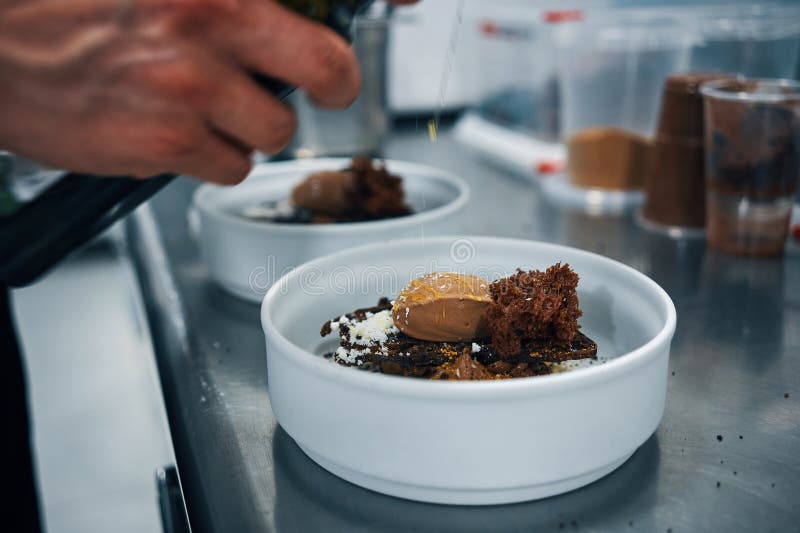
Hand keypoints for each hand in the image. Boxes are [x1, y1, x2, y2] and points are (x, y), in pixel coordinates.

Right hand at [0, 0, 415, 183]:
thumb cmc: (76, 13)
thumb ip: (233, 3)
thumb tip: (295, 16)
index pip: (322, 3)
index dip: (376, 7)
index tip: (404, 10)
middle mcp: (209, 24)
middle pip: (328, 73)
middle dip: (330, 86)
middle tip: (320, 87)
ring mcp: (190, 87)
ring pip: (275, 132)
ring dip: (249, 127)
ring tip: (201, 106)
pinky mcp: (165, 142)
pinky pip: (230, 167)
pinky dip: (211, 158)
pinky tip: (173, 134)